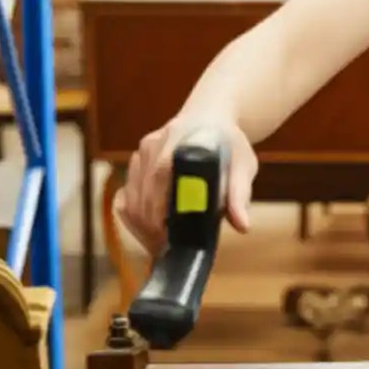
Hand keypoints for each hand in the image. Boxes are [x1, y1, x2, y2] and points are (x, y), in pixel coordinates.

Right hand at [115, 119, 257, 255]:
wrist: (211, 116)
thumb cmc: (229, 144)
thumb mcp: (242, 166)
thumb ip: (240, 194)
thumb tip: (243, 226)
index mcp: (179, 147)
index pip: (161, 188)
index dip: (163, 220)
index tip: (173, 243)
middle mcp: (153, 148)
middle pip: (142, 200)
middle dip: (152, 231)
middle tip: (169, 252)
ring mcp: (141, 154)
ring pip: (129, 202)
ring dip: (141, 229)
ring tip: (161, 246)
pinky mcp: (135, 162)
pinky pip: (124, 198)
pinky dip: (133, 220)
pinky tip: (149, 232)